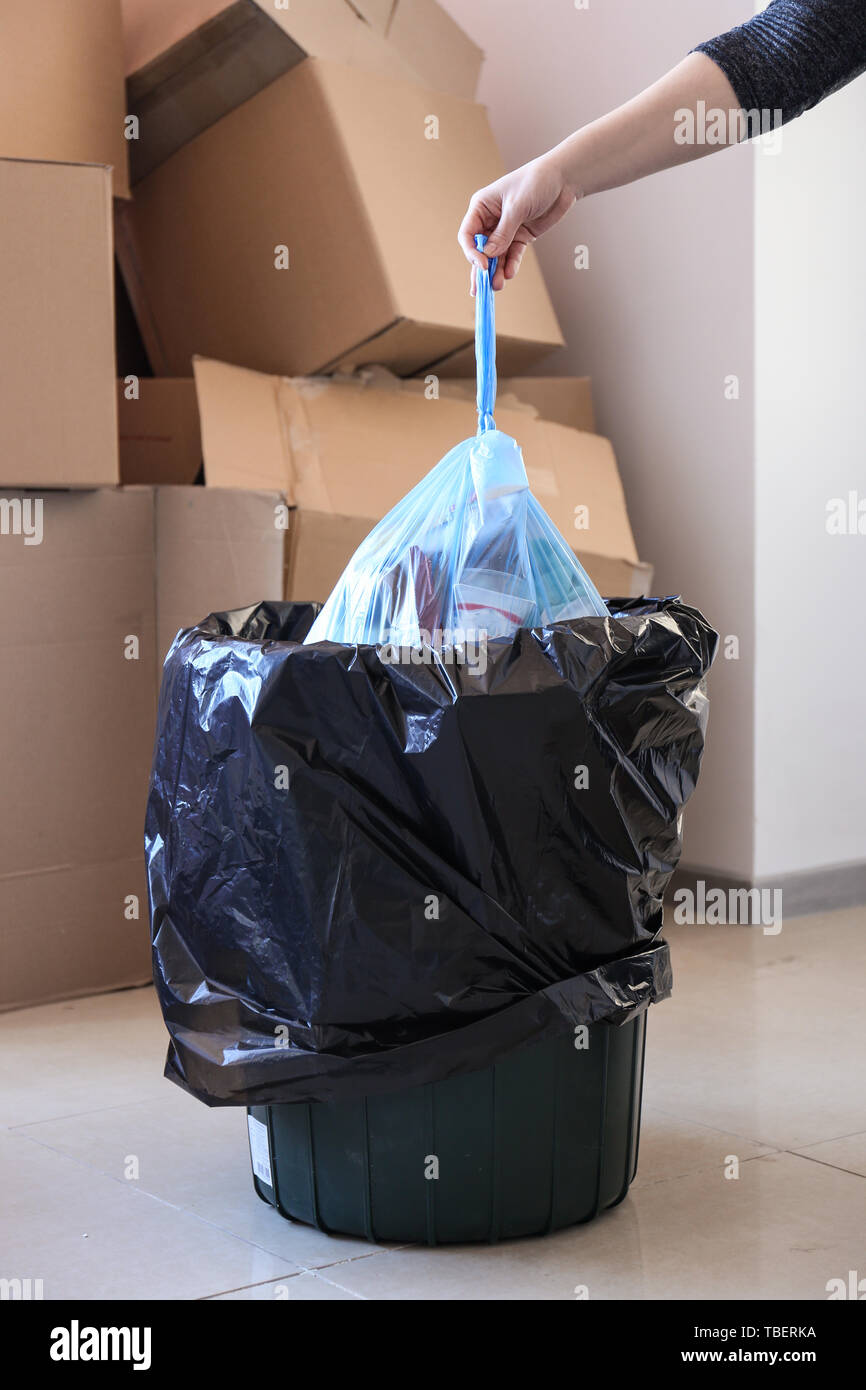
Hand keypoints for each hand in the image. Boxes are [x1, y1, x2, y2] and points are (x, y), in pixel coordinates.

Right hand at [458, 149, 576, 292]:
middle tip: (480, 289)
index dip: (472, 252)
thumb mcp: (517, 206)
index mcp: (482, 207)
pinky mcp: (521, 237)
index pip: (468, 235)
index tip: (482, 265)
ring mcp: (506, 230)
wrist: (563, 179)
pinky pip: (512, 255)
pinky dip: (511, 266)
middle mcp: (490, 220)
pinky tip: (509, 274)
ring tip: (497, 286)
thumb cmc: (536, 182)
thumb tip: (488, 255)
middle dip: (481, 269)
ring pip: (496, 256)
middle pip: (480, 250)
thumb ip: (503, 233)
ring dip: (496, 272)